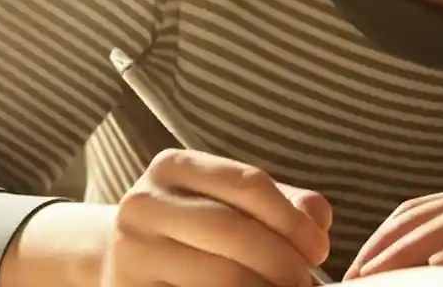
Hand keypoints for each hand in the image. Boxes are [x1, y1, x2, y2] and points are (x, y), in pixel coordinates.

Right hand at [101, 148, 332, 286]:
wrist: (123, 261)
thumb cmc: (196, 231)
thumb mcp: (232, 202)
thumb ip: (284, 204)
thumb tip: (317, 221)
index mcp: (173, 167)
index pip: (248, 185)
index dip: (293, 221)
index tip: (319, 251)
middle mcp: (143, 204)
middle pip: (233, 232)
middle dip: (282, 263)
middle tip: (303, 284)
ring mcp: (130, 253)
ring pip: (219, 278)